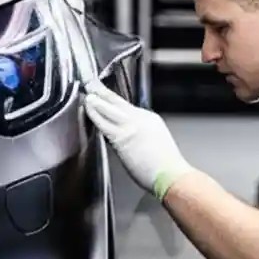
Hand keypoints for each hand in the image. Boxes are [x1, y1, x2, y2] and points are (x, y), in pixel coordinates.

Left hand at [83, 80, 194, 199]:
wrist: (170, 173)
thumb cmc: (167, 165)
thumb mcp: (158, 140)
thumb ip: (143, 134)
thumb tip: (131, 138)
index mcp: (150, 120)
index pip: (127, 107)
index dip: (114, 101)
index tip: (107, 96)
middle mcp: (140, 119)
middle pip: (117, 102)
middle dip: (104, 93)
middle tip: (93, 84)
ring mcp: (129, 127)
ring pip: (109, 109)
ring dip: (96, 100)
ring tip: (87, 93)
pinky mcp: (121, 138)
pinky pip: (104, 123)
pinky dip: (95, 114)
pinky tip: (88, 109)